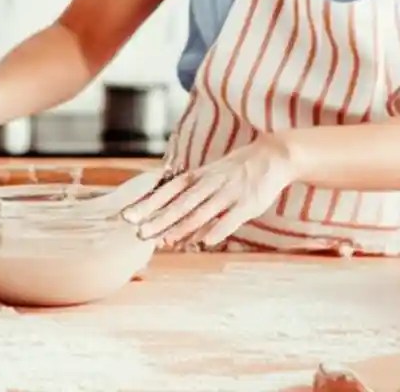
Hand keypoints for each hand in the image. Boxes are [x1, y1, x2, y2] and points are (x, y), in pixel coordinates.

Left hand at [121, 137, 296, 247]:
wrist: (272, 156)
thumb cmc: (235, 172)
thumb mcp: (210, 179)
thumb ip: (191, 202)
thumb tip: (169, 230)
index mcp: (198, 177)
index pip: (167, 192)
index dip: (147, 205)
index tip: (127, 217)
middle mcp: (209, 183)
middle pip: (179, 204)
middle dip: (158, 220)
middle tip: (138, 234)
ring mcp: (228, 193)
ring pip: (201, 211)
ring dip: (182, 227)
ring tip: (165, 242)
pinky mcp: (248, 203)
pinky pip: (231, 218)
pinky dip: (218, 229)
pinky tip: (205, 242)